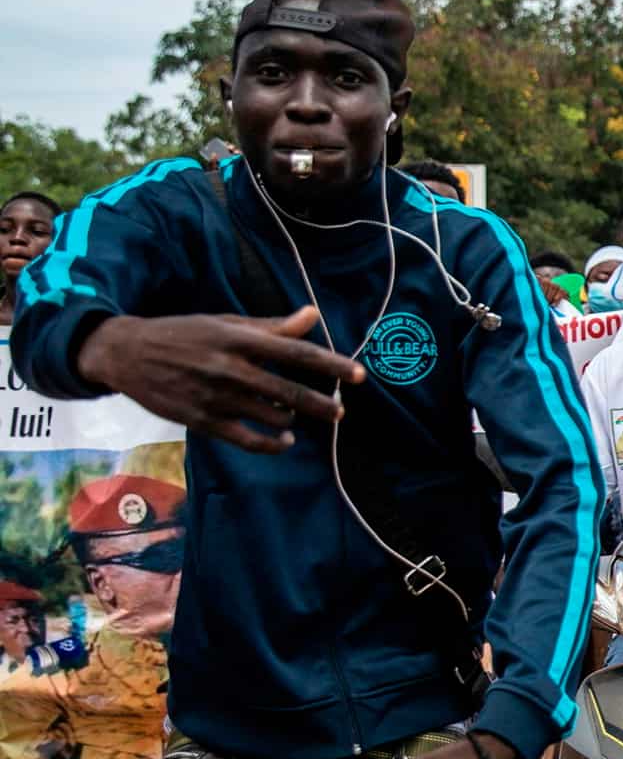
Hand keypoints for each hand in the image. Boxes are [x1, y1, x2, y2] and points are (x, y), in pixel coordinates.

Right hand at [77, 306, 363, 453]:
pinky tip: (285, 440)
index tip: (360, 376)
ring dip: (293, 417)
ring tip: (298, 413)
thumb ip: (272, 326)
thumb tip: (313, 315)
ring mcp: (216, 396)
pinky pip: (249, 439)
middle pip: (291, 391)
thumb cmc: (184, 334)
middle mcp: (230, 368)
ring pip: (272, 416)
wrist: (127, 353)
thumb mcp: (225, 323)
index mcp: (239, 339)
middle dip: (322, 404)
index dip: (332, 365)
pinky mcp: (202, 420)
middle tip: (340, 411)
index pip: (297, 352)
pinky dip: (272, 443)